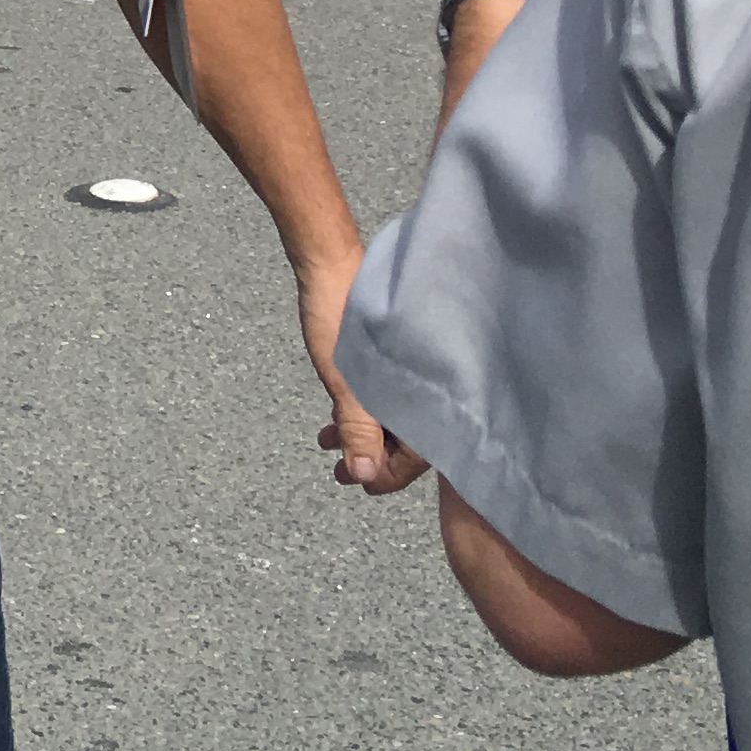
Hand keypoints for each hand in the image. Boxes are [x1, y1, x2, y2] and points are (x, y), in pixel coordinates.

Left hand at [304, 256, 426, 494]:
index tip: (358, 484)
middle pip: (406, 441)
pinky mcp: (385, 362)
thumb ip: (358, 430)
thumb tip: (365, 476)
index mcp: (424, 395)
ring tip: (326, 446)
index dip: (387, 475)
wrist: (329, 266)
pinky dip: (356, 415)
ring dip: (359, 438)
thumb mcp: (347, 381)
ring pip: (388, 421)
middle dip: (371, 460)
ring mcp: (402, 374)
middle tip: (338, 472)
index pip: (418, 456)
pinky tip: (330, 424)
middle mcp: (421, 387)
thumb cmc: (342, 319)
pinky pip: (378, 400)